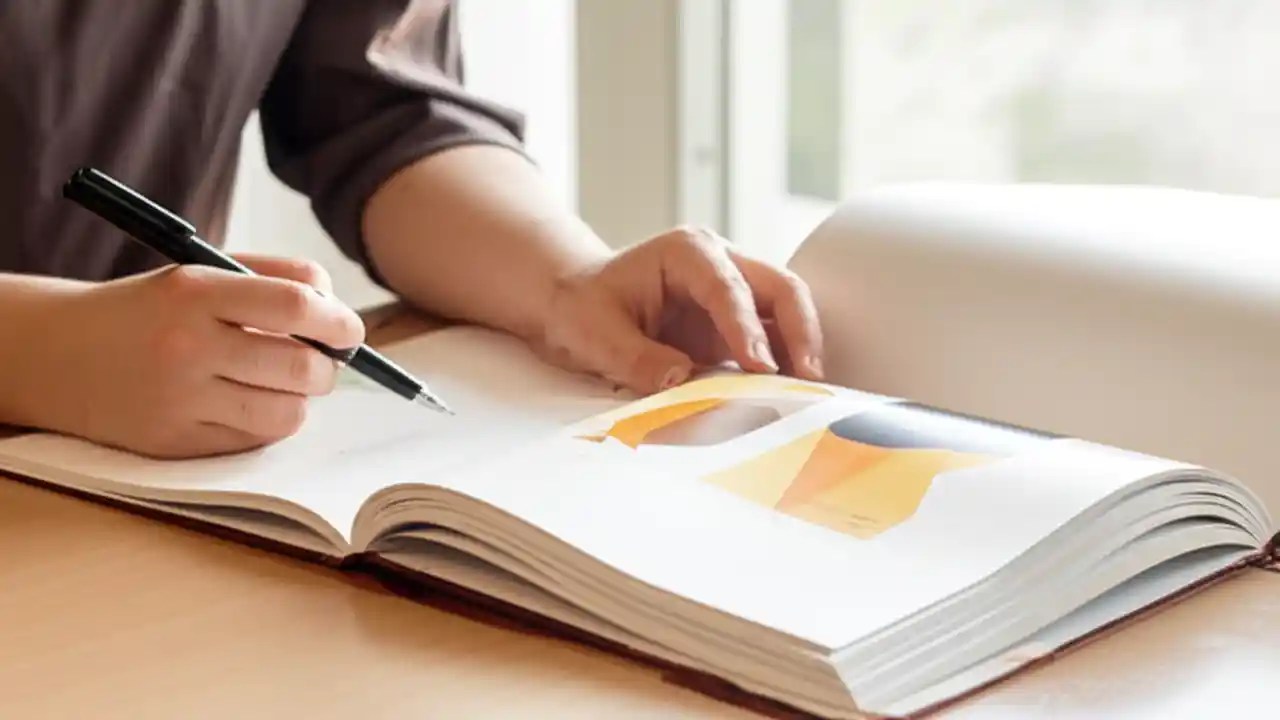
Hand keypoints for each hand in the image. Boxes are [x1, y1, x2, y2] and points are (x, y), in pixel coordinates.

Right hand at [12, 255, 363, 458]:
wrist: (59, 353)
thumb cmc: (151, 310)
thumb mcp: (200, 273)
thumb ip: (273, 279)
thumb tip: (337, 308)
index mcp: (196, 292)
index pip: (296, 305)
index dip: (339, 321)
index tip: (350, 331)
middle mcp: (187, 345)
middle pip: (302, 367)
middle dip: (327, 367)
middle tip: (320, 361)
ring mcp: (180, 399)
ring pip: (287, 413)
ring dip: (299, 400)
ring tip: (280, 382)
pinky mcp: (175, 443)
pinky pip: (254, 440)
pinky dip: (265, 422)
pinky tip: (244, 403)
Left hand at [533, 227, 823, 394]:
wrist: (575, 305)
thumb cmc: (582, 308)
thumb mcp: (595, 334)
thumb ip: (636, 357)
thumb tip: (680, 381)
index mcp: (686, 252)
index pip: (728, 287)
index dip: (747, 327)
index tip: (761, 367)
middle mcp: (720, 263)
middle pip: (780, 288)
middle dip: (800, 330)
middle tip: (808, 376)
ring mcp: (733, 293)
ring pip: (788, 312)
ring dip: (802, 349)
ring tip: (810, 391)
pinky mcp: (735, 325)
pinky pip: (774, 340)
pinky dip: (787, 364)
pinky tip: (793, 395)